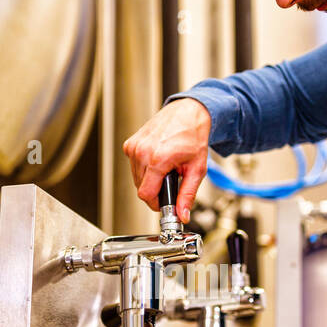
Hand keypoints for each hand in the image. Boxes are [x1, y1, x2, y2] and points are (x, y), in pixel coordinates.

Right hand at [122, 98, 210, 220]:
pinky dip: (144, 168)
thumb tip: (182, 214)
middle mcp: (142, 151)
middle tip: (170, 181)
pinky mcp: (130, 143)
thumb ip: (188, 195)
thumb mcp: (196, 169)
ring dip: (149, 179)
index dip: (156, 203)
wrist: (188, 113)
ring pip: (136, 178)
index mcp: (157, 159)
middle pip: (140, 188)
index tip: (164, 203)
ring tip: (165, 168)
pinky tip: (157, 160)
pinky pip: (133, 166)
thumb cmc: (193, 136)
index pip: (145, 195)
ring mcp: (134, 146)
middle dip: (155, 190)